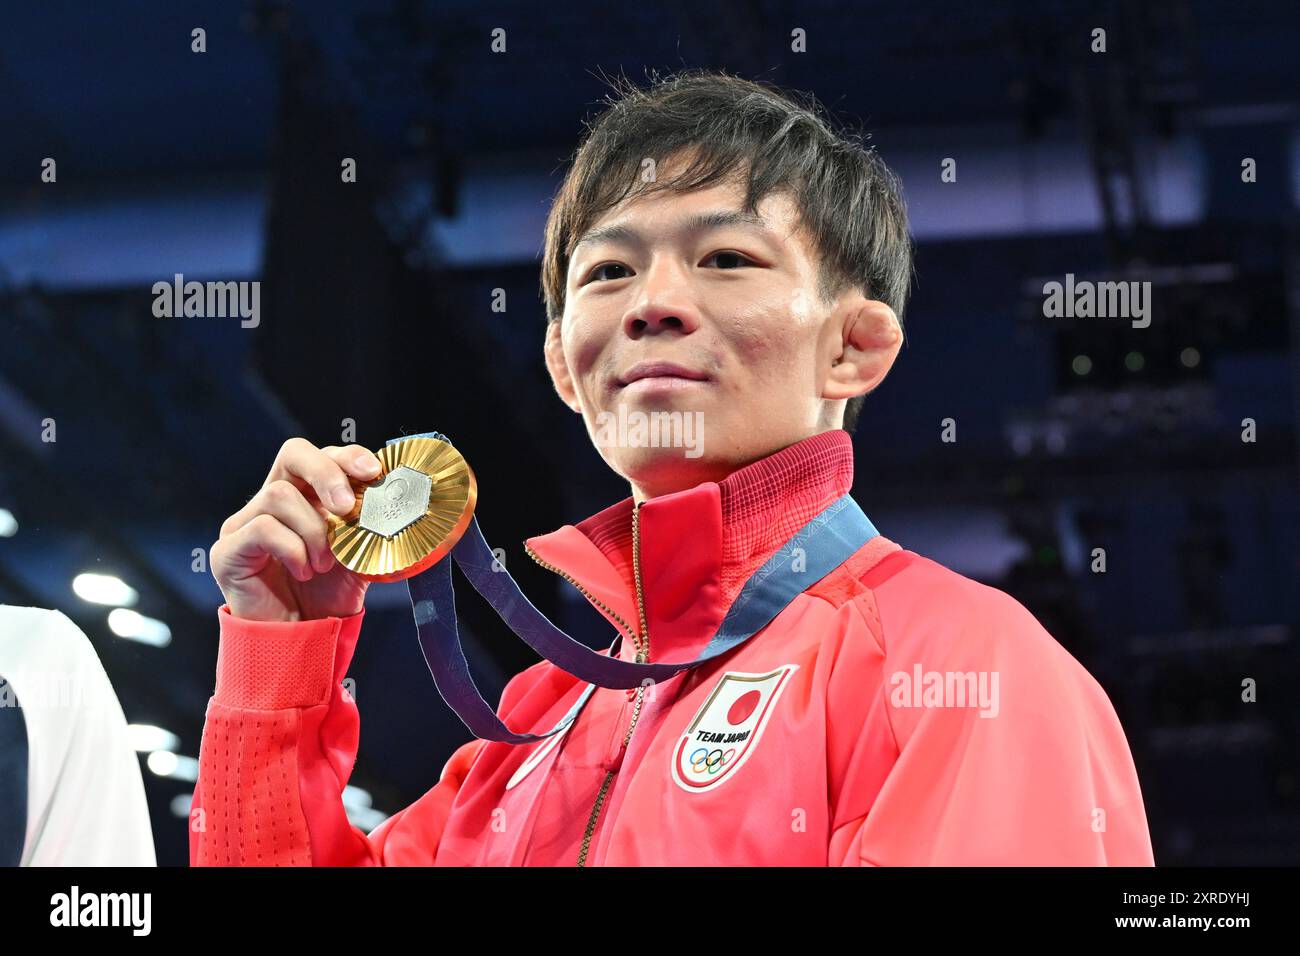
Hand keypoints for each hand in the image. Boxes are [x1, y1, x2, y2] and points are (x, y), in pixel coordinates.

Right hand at [212, 438, 381, 621]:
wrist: (303, 639)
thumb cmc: (329, 594)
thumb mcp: (361, 553)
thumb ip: (373, 524)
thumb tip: (401, 502)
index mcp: (305, 495)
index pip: (321, 454)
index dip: (347, 456)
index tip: (374, 472)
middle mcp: (271, 501)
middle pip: (293, 453)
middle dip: (326, 473)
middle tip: (347, 507)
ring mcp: (244, 523)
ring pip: (280, 495)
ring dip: (312, 530)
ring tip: (323, 563)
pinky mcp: (227, 550)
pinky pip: (262, 528)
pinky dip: (292, 549)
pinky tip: (304, 571)